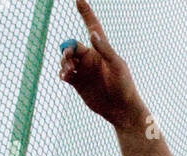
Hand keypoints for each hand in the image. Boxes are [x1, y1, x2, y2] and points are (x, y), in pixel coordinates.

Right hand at [58, 0, 143, 128]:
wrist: (121, 110)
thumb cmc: (124, 86)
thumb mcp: (117, 66)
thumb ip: (105, 50)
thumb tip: (92, 35)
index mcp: (101, 50)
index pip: (92, 26)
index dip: (86, 13)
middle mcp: (90, 58)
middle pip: (71, 45)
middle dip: (67, 50)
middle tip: (69, 60)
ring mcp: (84, 70)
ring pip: (66, 59)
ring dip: (64, 62)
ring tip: (69, 72)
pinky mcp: (78, 83)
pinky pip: (65, 74)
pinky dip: (62, 73)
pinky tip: (64, 77)